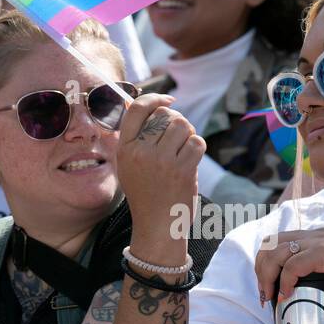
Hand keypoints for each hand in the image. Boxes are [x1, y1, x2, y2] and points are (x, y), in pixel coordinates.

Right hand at [117, 94, 205, 261]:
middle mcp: (140, 152)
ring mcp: (161, 161)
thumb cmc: (146, 192)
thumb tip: (152, 105)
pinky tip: (191, 159)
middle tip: (179, 136)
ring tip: (185, 148)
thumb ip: (136, 138)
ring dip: (188, 133)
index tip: (168, 99)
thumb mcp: (129, 165)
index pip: (137, 109)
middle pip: (166, 114)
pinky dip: (198, 147)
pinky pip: (197, 143)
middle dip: (177, 120)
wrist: (157, 224)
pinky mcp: (181, 170)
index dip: (155, 98)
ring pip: (183, 125)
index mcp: (125, 148)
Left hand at [255, 228, 323, 303]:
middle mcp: (309, 236)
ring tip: (271, 298)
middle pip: (268, 245)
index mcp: (311, 237)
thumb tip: (315, 286)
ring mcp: (314, 243)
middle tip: (265, 294)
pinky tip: (286, 295)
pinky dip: (284, 282)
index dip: (265, 261)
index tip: (267, 284)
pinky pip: (292, 266)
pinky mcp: (321, 253)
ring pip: (274, 254)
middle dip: (260, 270)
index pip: (275, 241)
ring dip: (267, 278)